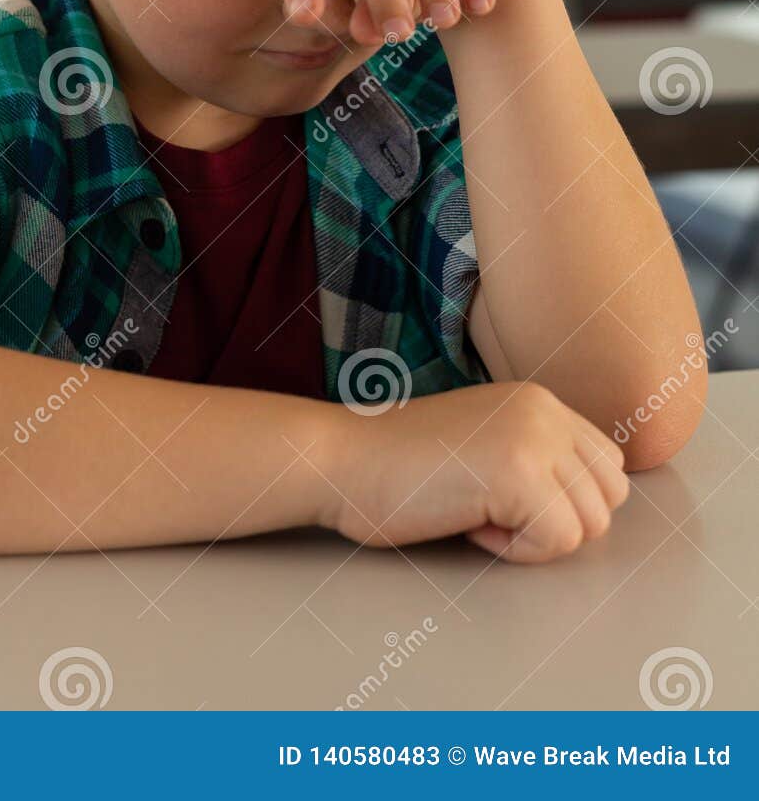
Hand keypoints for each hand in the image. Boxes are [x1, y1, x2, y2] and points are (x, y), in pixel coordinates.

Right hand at [315, 380, 630, 563]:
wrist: (343, 460)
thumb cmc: (399, 466)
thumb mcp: (486, 442)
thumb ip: (536, 456)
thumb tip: (584, 504)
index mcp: (539, 401)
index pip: (608, 466)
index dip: (566, 502)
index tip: (506, 500)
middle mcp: (545, 410)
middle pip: (609, 498)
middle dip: (559, 523)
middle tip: (495, 512)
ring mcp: (534, 438)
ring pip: (588, 524)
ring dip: (536, 538)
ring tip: (479, 514)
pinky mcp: (518, 474)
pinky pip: (556, 542)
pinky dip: (515, 551)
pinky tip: (469, 523)